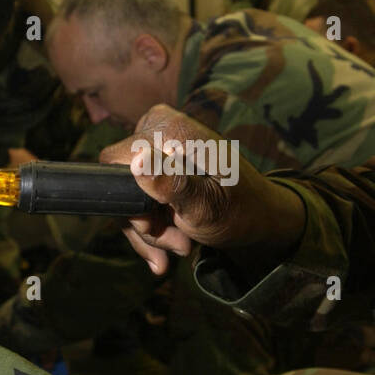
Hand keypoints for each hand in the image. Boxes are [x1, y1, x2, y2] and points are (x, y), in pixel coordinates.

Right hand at [98, 105, 304, 274]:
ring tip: (183, 245)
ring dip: (151, 230)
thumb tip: (138, 162)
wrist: (261, 218)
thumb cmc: (241, 210)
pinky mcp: (162, 161)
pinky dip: (154, 225)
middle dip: (144, 223)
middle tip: (178, 244)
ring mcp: (160, 145)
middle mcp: (160, 128)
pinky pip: (141, 197)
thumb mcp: (206, 205)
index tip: (154, 226)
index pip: (113, 162)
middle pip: (119, 182)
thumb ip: (173, 185)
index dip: (126, 201)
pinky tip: (176, 244)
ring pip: (129, 196)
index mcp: (170, 129)